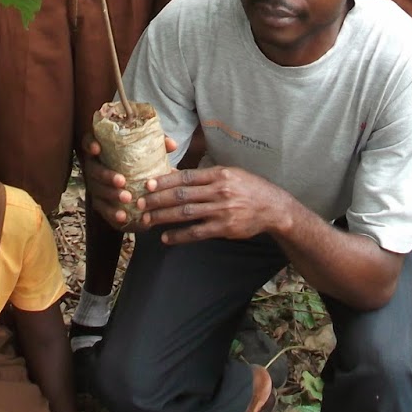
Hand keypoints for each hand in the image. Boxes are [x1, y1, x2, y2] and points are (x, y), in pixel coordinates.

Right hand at [82, 134, 178, 230]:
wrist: (135, 190)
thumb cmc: (139, 164)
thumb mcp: (148, 154)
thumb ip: (158, 147)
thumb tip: (172, 145)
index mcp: (102, 150)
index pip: (88, 142)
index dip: (89, 144)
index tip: (97, 148)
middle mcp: (94, 168)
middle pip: (93, 170)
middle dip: (106, 176)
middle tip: (122, 181)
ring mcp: (95, 187)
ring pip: (97, 190)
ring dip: (111, 194)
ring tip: (127, 198)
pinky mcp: (100, 204)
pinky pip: (103, 209)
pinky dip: (112, 213)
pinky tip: (123, 216)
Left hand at [135, 164, 291, 244]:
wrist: (272, 208)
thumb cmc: (247, 188)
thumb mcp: (229, 174)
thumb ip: (204, 176)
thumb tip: (176, 175)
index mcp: (219, 174)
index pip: (186, 176)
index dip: (165, 181)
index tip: (148, 184)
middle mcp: (219, 191)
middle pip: (182, 195)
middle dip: (158, 199)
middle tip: (139, 203)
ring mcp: (221, 210)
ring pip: (186, 213)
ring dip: (163, 217)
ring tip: (147, 220)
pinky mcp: (224, 228)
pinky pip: (197, 233)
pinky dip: (180, 236)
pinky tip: (166, 238)